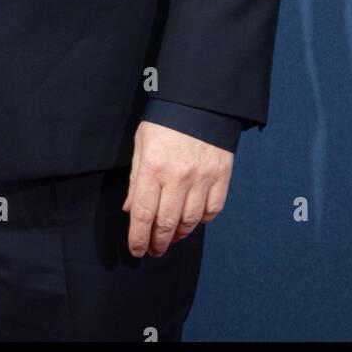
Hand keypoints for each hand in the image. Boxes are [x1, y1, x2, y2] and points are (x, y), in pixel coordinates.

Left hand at [123, 120, 232, 257]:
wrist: (200, 101)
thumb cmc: (165, 121)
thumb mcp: (141, 143)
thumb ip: (135, 178)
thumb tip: (130, 210)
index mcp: (153, 166)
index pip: (142, 214)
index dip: (138, 238)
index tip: (136, 250)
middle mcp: (178, 176)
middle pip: (166, 223)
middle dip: (158, 243)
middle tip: (154, 250)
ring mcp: (202, 177)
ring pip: (190, 220)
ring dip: (179, 234)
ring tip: (171, 237)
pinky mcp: (221, 175)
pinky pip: (212, 210)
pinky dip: (202, 220)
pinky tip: (192, 220)